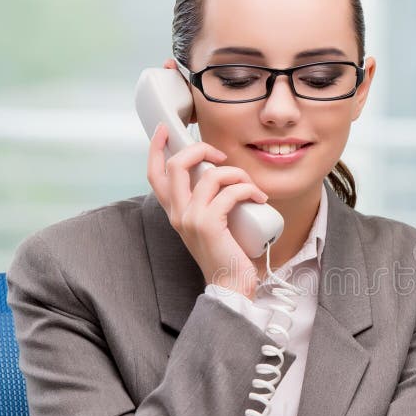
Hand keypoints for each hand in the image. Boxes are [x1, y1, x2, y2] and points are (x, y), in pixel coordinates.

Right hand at [146, 123, 268, 297]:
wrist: (230, 285)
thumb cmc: (227, 254)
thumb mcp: (212, 223)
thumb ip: (209, 202)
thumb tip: (222, 175)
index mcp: (175, 212)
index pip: (155, 174)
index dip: (157, 148)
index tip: (165, 129)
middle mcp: (177, 214)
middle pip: (176, 165)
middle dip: (201, 149)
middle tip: (222, 157)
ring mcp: (191, 218)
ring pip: (210, 176)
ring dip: (237, 174)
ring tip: (252, 186)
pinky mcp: (209, 224)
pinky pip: (230, 192)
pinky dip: (249, 189)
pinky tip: (260, 198)